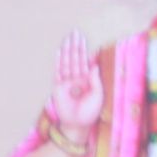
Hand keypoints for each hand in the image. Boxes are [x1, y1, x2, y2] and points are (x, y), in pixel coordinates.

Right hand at [45, 31, 102, 145]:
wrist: (77, 124)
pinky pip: (58, 72)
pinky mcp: (58, 87)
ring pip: (67, 62)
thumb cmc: (89, 112)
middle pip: (76, 58)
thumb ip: (95, 80)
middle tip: (75, 32)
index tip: (83, 39)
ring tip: (68, 38)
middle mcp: (77, 79)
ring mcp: (67, 82)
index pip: (86, 61)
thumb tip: (94, 65)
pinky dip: (59, 62)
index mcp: (88, 80)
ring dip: (67, 50)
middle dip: (76, 46)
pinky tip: (59, 52)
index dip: (84, 50)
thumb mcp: (97, 96)